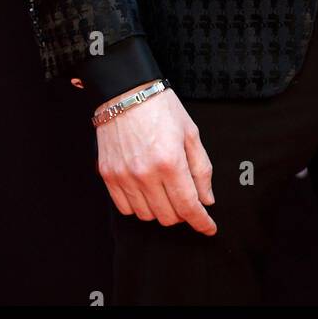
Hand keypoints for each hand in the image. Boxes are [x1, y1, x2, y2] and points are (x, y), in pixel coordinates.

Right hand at [94, 81, 216, 235]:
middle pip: (168, 216)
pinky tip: (146, 190)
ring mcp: (124, 176)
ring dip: (161, 209)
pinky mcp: (108, 175)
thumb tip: (207, 200)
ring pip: (147, 216)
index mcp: (170, 161)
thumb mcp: (190, 133)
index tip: (209, 228)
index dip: (202, 222)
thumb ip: (201, 169)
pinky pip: (125, 208)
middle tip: (186, 197)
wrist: (125, 91)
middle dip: (183, 213)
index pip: (189, 206)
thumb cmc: (161, 107)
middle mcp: (145, 173)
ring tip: (165, 189)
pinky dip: (139, 205)